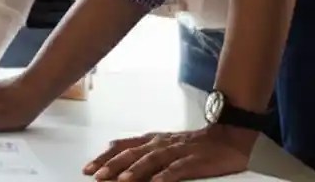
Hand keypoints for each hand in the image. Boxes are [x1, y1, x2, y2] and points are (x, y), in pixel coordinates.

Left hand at [83, 125, 253, 181]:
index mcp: (151, 140)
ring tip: (120, 180)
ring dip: (134, 170)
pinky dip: (165, 176)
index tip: (87, 168)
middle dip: (112, 165)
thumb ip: (144, 154)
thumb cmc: (194, 145)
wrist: (227, 137)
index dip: (104, 157)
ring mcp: (177, 151)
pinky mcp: (193, 160)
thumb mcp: (164, 146)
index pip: (122, 146)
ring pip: (151, 160)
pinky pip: (177, 169)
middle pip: (132, 153)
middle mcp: (160, 143)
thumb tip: (120, 167)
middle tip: (96, 176)